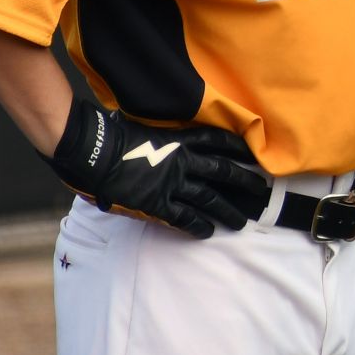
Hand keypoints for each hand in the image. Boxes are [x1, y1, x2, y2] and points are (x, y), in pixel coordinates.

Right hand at [45, 101, 269, 239]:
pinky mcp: (158, 204)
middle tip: (262, 191)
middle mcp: (182, 161)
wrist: (92, 152)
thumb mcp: (141, 122)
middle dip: (245, 182)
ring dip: (228, 211)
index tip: (253, 154)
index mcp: (178, 139)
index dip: (237, 147)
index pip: (216, 141)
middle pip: (223, 172)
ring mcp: (171, 184)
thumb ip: (156, 127)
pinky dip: (199, 226)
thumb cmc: (110, 133)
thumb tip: (157, 125)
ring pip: (210, 198)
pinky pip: (185, 218)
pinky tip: (209, 232)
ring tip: (242, 221)